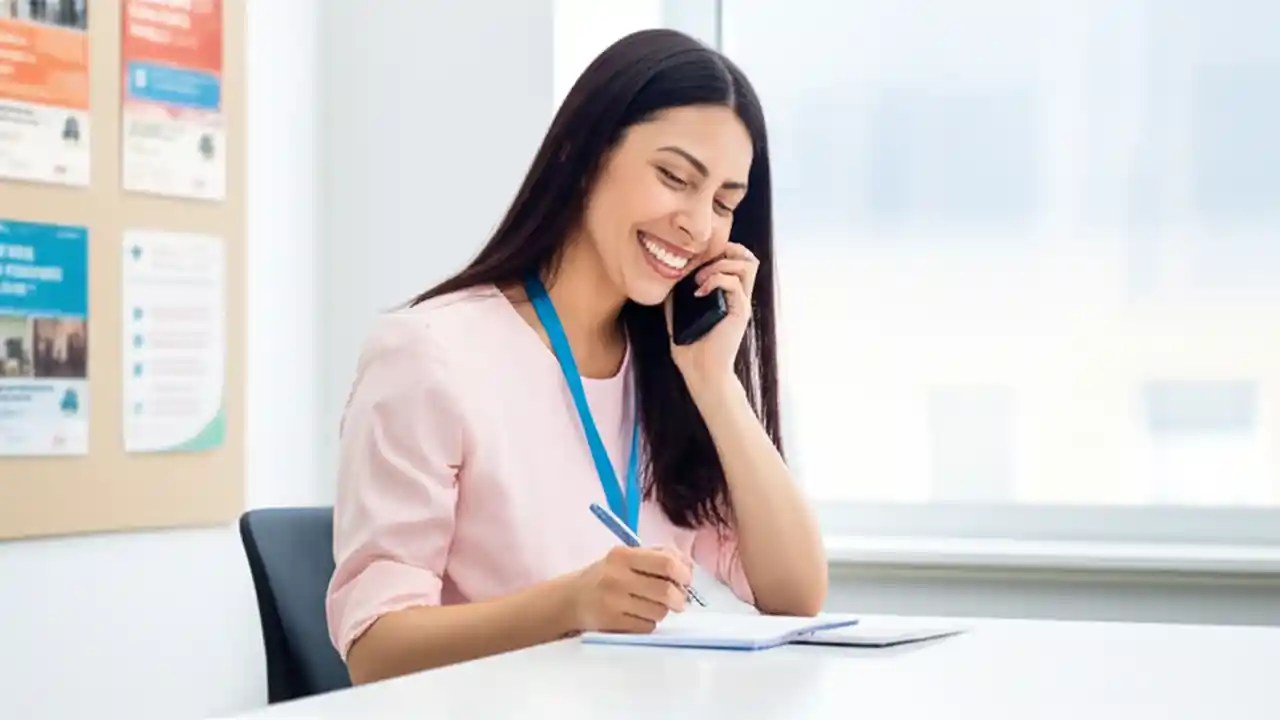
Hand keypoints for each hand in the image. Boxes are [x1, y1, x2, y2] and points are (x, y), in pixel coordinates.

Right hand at [565, 546, 692, 633]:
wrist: (571, 599)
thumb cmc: (607, 575)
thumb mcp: (627, 557)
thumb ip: (659, 555)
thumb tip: (689, 566)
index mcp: (623, 555)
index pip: (665, 562)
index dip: (683, 573)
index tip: (685, 579)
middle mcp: (616, 577)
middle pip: (665, 590)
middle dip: (679, 598)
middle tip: (679, 600)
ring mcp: (613, 602)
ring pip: (659, 611)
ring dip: (663, 611)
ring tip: (652, 606)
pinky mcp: (611, 624)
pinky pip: (647, 627)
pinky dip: (649, 623)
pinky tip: (638, 616)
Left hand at [666, 242, 758, 391]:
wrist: (701, 372)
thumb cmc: (691, 349)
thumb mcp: (677, 317)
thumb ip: (675, 298)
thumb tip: (666, 281)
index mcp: (728, 295)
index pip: (736, 259)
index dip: (721, 250)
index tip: (697, 258)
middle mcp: (739, 296)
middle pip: (748, 257)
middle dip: (727, 249)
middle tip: (704, 261)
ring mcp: (742, 303)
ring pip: (747, 264)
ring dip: (720, 264)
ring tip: (700, 279)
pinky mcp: (740, 312)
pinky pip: (734, 284)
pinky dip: (715, 280)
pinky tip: (698, 293)